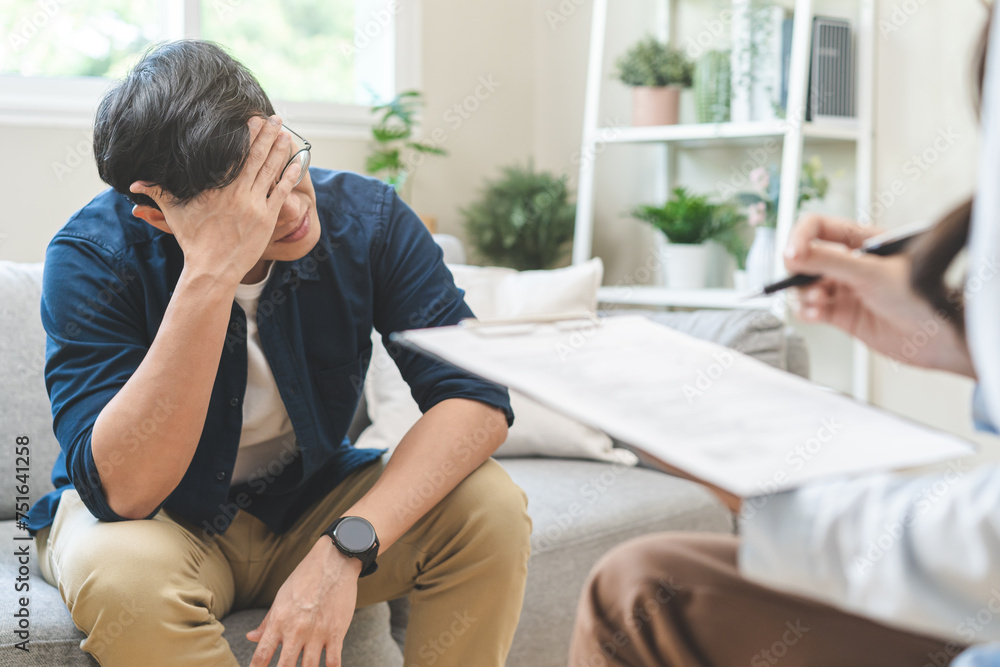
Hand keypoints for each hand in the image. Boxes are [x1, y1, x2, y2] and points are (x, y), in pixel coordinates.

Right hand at [130, 115, 300, 285]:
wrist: (213, 268)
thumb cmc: (193, 241)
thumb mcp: (173, 214)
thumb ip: (156, 192)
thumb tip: (131, 183)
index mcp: (217, 187)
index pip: (234, 154)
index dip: (246, 135)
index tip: (253, 119)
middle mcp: (237, 192)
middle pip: (256, 156)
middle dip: (266, 134)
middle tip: (273, 118)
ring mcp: (255, 204)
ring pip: (270, 170)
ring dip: (279, 150)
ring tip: (285, 133)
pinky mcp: (267, 218)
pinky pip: (282, 192)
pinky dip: (289, 176)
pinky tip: (297, 162)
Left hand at [247, 539, 361, 666]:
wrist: (334, 562)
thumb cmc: (305, 578)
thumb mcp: (281, 597)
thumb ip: (267, 621)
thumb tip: (251, 637)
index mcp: (279, 621)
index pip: (262, 654)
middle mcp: (296, 630)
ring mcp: (317, 633)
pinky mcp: (337, 633)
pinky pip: (333, 662)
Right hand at [784, 214, 975, 377]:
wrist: (938, 337)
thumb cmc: (922, 297)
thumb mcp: (871, 273)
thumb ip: (830, 261)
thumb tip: (795, 253)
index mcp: (861, 240)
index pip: (818, 227)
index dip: (800, 238)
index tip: (792, 255)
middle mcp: (850, 263)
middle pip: (806, 258)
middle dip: (800, 270)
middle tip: (800, 281)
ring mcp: (845, 289)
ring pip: (805, 286)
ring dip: (804, 294)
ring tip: (818, 302)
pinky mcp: (842, 314)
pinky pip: (811, 309)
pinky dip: (807, 312)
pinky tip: (816, 315)